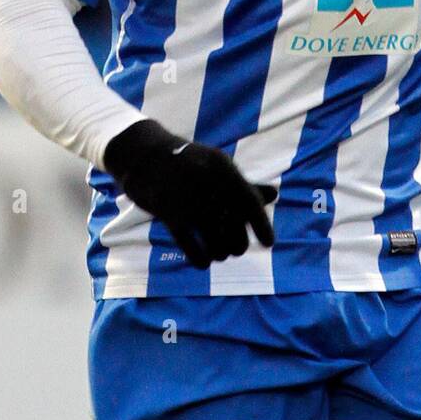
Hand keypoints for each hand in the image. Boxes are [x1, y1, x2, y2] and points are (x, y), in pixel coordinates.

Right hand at [103, 119, 276, 268]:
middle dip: (238, 243)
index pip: (249, 201)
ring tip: (220, 254)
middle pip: (233, 224)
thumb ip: (244, 184)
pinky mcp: (167, 213)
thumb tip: (275, 195)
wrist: (145, 157)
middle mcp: (205, 181)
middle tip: (236, 249)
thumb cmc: (189, 164)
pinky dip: (200, 258)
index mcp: (222, 167)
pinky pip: (190, 245)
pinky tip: (203, 262)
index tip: (269, 244)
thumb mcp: (218, 167)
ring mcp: (185, 197)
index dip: (262, 225)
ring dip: (220, 252)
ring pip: (214, 238)